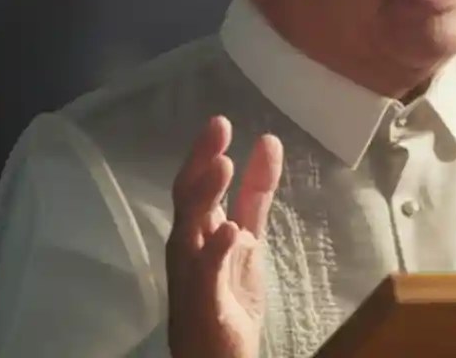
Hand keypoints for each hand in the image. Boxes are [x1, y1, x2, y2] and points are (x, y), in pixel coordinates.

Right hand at [167, 116, 283, 357]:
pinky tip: (232, 230)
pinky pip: (206, 274)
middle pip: (187, 196)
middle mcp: (189, 246)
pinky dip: (216, 251)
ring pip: (189, 228)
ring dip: (205, 195)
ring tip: (222, 163)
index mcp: (199, 230)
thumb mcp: (248, 237)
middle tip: (217, 126)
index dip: (206, 151)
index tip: (221, 121)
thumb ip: (255, 194)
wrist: (219, 354)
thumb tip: (268, 142)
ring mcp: (192, 274)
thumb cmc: (228, 293)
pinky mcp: (204, 302)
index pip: (198, 183)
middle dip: (200, 160)